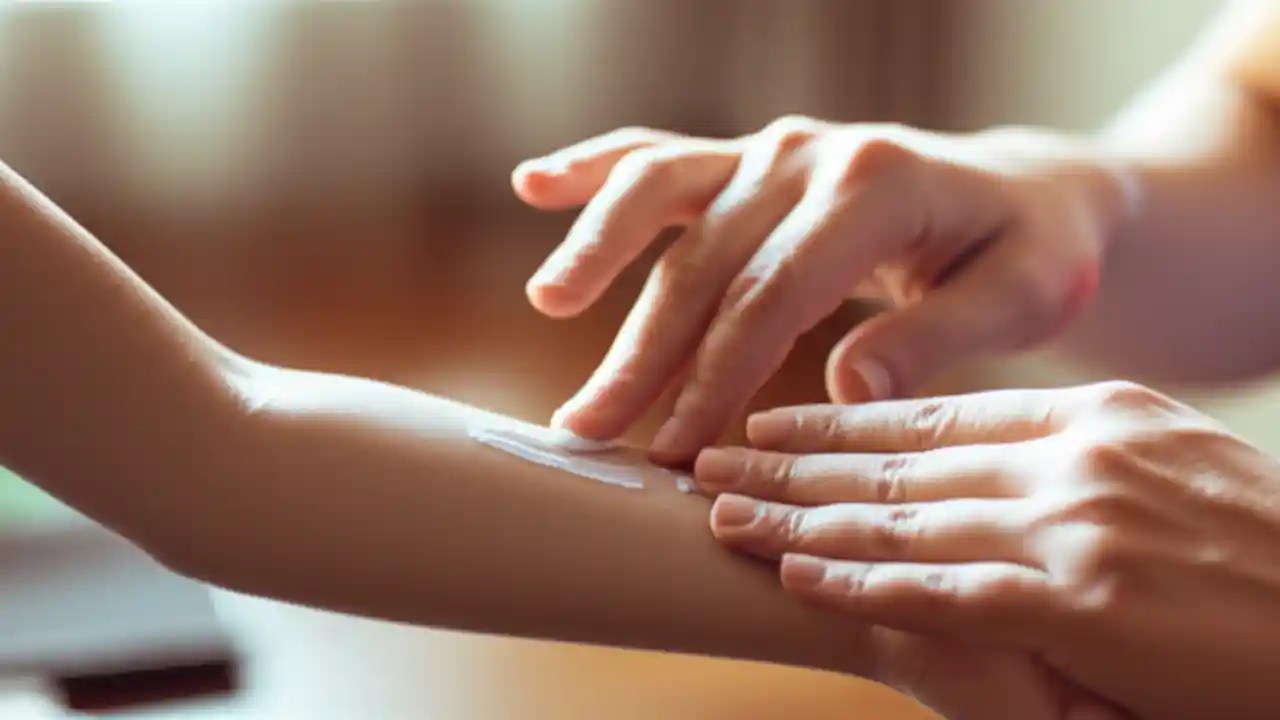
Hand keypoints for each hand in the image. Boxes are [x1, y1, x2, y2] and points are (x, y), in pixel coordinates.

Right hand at [512, 120, 1134, 463]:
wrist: (1025, 192)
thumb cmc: (1029, 254)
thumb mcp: (1023, 296)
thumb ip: (939, 335)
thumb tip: (846, 387)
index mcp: (878, 187)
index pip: (774, 294)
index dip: (717, 376)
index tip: (676, 452)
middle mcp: (810, 155)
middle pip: (705, 258)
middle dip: (643, 349)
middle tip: (588, 432)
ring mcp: (771, 150)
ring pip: (663, 191)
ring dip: (597, 251)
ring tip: (545, 308)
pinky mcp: (747, 160)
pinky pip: (662, 156)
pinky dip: (595, 169)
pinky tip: (530, 185)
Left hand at [695, 381, 1279, 719]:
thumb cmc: (1264, 552)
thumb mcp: (1164, 467)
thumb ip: (1065, 460)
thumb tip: (971, 471)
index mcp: (1091, 414)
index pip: (933, 413)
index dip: (838, 419)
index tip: (769, 416)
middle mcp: (1070, 454)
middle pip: (896, 460)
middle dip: (790, 462)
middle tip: (707, 455)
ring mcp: (1074, 524)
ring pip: (901, 518)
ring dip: (799, 517)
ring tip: (722, 512)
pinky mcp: (1082, 603)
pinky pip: (944, 591)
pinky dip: (862, 583)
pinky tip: (798, 573)